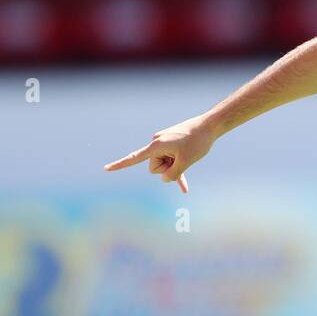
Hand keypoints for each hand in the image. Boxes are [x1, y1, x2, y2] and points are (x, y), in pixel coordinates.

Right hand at [102, 114, 217, 191]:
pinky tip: (185, 190)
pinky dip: (178, 169)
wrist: (210, 126)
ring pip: (165, 164)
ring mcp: (164, 143)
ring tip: (188, 154)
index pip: (135, 158)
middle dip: (167, 168)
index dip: (120, 165)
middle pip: (155, 167)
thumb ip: (172, 175)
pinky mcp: (172, 144)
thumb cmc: (198, 142)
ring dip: (175, 165)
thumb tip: (164, 180)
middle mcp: (156, 143)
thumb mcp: (185, 162)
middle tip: (182, 158)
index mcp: (156, 146)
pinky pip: (171, 160)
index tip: (106, 169)